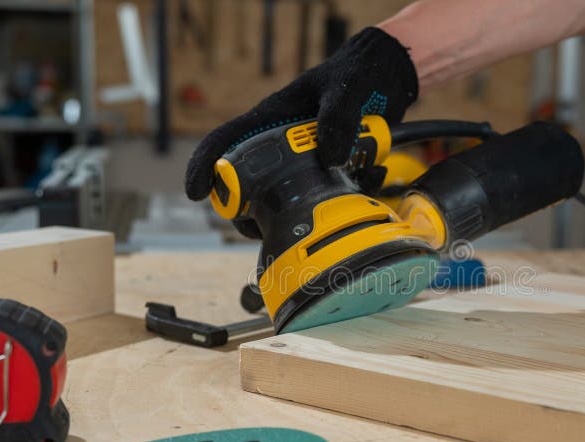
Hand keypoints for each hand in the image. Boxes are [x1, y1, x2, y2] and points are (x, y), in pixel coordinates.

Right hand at [185, 27, 417, 236]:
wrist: (389, 77)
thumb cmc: (357, 73)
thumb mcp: (346, 87)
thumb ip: (338, 115)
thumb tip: (329, 157)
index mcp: (273, 119)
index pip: (226, 140)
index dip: (205, 165)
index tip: (195, 193)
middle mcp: (283, 145)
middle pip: (248, 185)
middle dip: (251, 211)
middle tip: (266, 224)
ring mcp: (306, 163)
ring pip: (286, 201)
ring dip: (300, 214)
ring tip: (329, 206)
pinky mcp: (331, 173)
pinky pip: (331, 197)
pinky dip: (348, 200)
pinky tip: (372, 179)